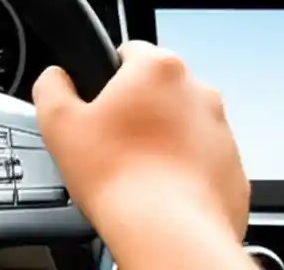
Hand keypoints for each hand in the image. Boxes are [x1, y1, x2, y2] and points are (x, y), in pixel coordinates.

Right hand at [33, 41, 248, 251]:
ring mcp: (221, 129)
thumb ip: (51, 86)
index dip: (105, 79)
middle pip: (157, 88)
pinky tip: (159, 190)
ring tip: (134, 172)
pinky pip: (201, 158)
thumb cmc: (119, 178)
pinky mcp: (232, 165)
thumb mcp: (58, 122)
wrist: (167, 232)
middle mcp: (198, 91)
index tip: (96, 107)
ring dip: (161, 139)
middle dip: (135, 110)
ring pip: (181, 123)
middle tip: (110, 143)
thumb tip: (55, 78)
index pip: (128, 51)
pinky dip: (182, 169)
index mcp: (158, 68)